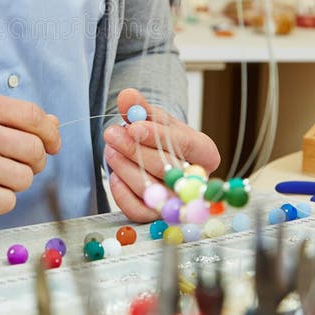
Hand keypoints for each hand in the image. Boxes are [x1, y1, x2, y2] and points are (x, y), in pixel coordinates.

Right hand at [0, 91, 60, 216]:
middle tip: (19, 164)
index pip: (34, 117)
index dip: (50, 133)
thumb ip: (11, 117)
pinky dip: (1, 200)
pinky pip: (8, 200)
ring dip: (16, 182)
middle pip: (35, 150)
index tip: (52, 144)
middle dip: (34, 161)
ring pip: (25, 178)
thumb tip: (52, 125)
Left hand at [103, 88, 219, 221]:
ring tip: (110, 149)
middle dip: (134, 149)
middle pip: (165, 167)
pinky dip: (122, 193)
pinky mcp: (157, 218)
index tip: (134, 126)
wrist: (160, 160)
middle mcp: (196, 182)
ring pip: (150, 189)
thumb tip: (126, 95)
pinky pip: (137, 210)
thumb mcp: (155, 119)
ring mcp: (178, 203)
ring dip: (124, 167)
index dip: (159, 136)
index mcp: (204, 153)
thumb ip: (140, 107)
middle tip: (112, 133)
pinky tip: (114, 174)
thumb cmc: (162, 139)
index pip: (184, 144)